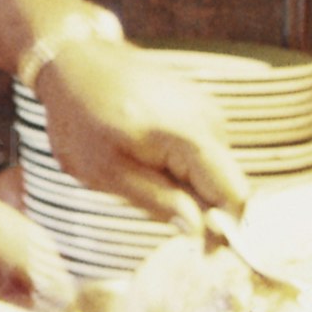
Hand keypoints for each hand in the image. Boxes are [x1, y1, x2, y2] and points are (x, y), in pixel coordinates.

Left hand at [29, 27, 247, 220]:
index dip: (225, 229)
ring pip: (214, 171)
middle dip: (202, 208)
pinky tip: (145, 158)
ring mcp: (209, 111)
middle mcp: (212, 121)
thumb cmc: (81, 116)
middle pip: (228, 185)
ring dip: (187, 187)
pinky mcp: (200, 108)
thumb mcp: (107, 171)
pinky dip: (182, 167)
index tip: (202, 252)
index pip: (235, 195)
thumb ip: (158, 202)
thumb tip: (199, 230)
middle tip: (155, 209)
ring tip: (140, 175)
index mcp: (190, 137)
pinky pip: (203, 152)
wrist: (76, 60)